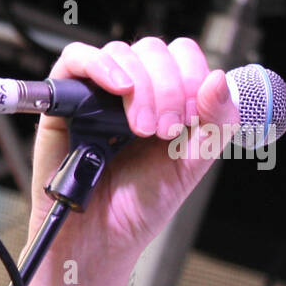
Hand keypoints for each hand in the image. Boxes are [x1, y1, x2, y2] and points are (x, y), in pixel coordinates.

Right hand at [30, 36, 238, 260]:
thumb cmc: (142, 203)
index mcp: (168, 98)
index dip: (192, 76)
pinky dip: (100, 65)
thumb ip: (216, 123)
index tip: (191, 116)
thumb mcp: (193, 163)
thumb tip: (220, 78)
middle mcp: (134, 90)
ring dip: (141, 86)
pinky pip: (77, 58)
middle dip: (167, 88)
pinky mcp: (66, 98)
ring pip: (122, 52)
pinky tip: (120, 90)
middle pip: (154, 50)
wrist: (103, 235)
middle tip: (164, 131)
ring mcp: (99, 91)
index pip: (183, 55)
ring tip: (141, 129)